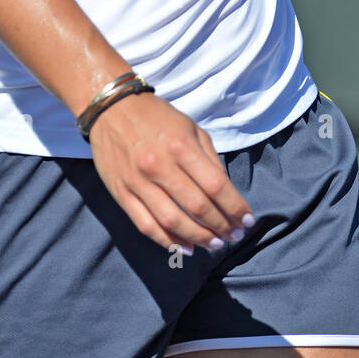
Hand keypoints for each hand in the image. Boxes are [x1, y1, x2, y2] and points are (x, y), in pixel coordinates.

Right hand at [87, 92, 253, 253]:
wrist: (111, 109)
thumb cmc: (156, 117)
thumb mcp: (190, 127)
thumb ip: (209, 159)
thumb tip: (226, 192)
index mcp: (180, 146)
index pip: (216, 186)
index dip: (235, 207)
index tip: (247, 221)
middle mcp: (159, 166)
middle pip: (197, 207)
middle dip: (221, 226)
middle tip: (234, 236)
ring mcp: (138, 182)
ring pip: (173, 222)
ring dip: (199, 238)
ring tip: (215, 244)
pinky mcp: (122, 194)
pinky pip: (147, 225)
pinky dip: (168, 242)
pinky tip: (186, 248)